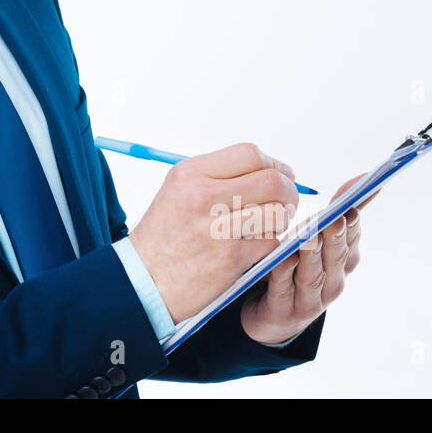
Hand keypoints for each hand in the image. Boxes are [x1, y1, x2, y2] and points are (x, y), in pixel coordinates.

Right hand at [129, 142, 299, 324]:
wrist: (143, 278)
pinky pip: (271, 241)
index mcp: (190, 173)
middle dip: (288, 191)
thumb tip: (268, 170)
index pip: (250, 154)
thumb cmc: (164, 235)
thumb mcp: (178, 191)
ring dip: (281, 219)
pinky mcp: (231, 257)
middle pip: (271, 180)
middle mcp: (203, 196)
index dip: (273, 164)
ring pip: (277, 212)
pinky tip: (255, 245)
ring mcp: (218, 228)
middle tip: (286, 201)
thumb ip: (217, 176)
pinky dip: (270, 242)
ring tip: (268, 224)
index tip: (279, 175)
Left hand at [239, 173, 377, 344]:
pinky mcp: (284, 310)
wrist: (274, 316)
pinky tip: (282, 259)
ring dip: (311, 254)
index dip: (353, 223)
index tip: (351, 206)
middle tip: (336, 218)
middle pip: (335, 256)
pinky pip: (283, 290)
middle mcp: (332, 280)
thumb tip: (364, 178)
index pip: (352, 238)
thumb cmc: (299, 268)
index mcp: (342, 260)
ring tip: (309, 234)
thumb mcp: (320, 240)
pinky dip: (284, 275)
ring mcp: (310, 299)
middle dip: (336, 236)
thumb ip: (338, 210)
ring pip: (312, 273)